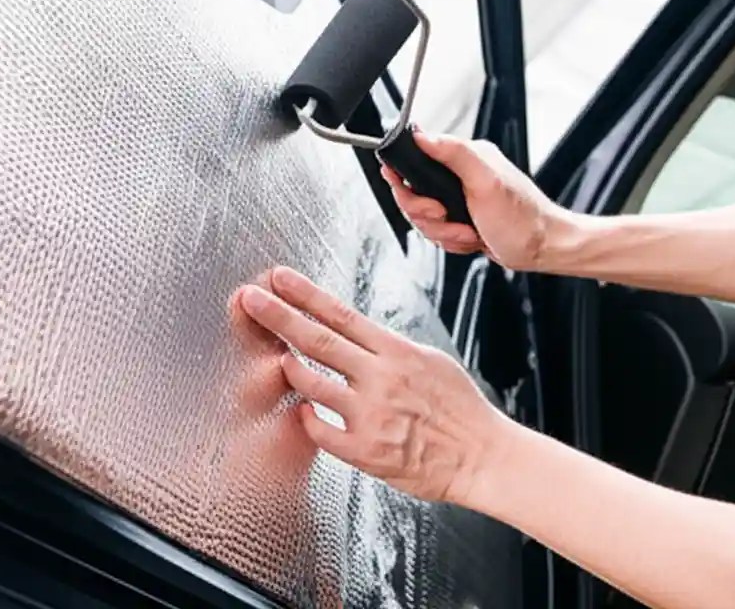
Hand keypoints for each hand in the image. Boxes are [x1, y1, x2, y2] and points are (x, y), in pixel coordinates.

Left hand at [233, 266, 513, 503]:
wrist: (483, 457)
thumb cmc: (460, 412)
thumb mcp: (430, 361)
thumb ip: (389, 349)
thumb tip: (356, 335)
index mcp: (398, 352)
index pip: (341, 314)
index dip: (305, 294)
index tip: (279, 278)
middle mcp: (381, 378)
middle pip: (318, 338)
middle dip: (278, 315)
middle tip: (251, 299)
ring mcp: (370, 414)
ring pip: (311, 382)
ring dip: (289, 368)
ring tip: (277, 360)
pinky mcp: (363, 450)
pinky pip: (317, 428)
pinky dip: (306, 417)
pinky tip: (305, 411)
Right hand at [381, 132, 570, 270]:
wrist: (541, 249)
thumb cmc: (522, 219)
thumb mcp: (486, 182)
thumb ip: (454, 154)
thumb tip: (422, 135)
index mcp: (466, 157)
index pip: (415, 158)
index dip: (405, 180)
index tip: (415, 194)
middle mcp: (460, 174)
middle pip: (413, 194)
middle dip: (427, 214)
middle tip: (446, 215)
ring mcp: (460, 198)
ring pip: (423, 217)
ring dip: (442, 231)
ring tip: (466, 230)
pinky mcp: (460, 218)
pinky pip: (436, 231)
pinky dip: (450, 240)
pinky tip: (470, 237)